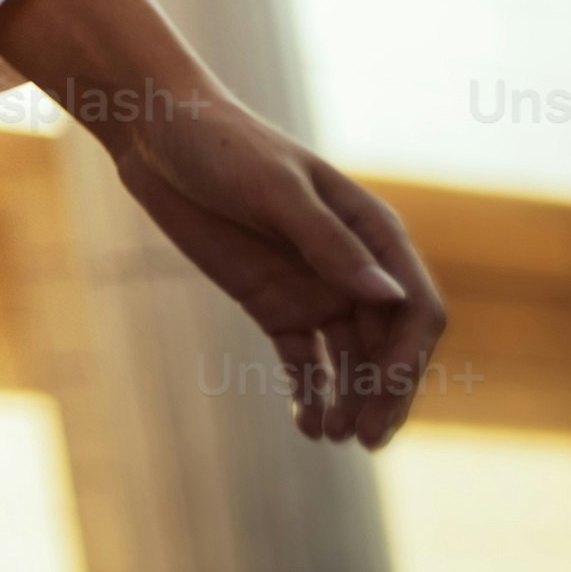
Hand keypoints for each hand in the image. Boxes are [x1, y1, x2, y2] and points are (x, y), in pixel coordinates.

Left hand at [0, 0, 441, 445]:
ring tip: (335, 439)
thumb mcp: (271, 188)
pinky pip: (304, 360)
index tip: (385, 392)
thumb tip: (388, 296)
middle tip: (367, 439)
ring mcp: (315, 289)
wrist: (156, 132)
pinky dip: (311, 393)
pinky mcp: (273, 304)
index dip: (408, 356)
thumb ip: (326, 241)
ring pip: (349, 361)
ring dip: (350, 400)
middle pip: (386, 346)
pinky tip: (310, 426)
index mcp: (373, 232)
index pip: (414, 308)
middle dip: (384, 393)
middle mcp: (354, 267)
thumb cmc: (220, 144)